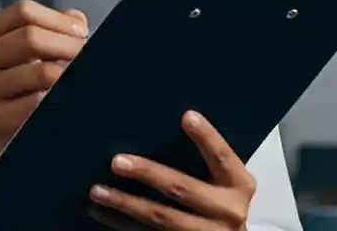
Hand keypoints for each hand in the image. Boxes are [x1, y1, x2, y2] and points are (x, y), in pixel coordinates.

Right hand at [0, 0, 88, 160]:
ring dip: (69, 73)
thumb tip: (77, 22)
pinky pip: (37, 103)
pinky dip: (59, 98)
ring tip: (81, 77)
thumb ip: (52, 30)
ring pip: (40, 71)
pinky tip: (68, 99)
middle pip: (30, 37)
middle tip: (88, 55)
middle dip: (68, 44)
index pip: (23, 11)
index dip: (58, 19)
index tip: (80, 33)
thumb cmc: (18, 90)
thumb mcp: (28, 54)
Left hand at [89, 110, 255, 229]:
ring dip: (126, 202)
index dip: (206, 137)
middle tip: (117, 161)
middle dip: (148, 173)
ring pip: (161, 217)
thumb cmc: (223, 203)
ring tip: (98, 190)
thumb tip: (167, 124)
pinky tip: (101, 211)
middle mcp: (227, 211)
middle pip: (182, 188)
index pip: (221, 157)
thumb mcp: (226, 182)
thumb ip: (207, 162)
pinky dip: (122, 223)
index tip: (187, 116)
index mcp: (238, 185)